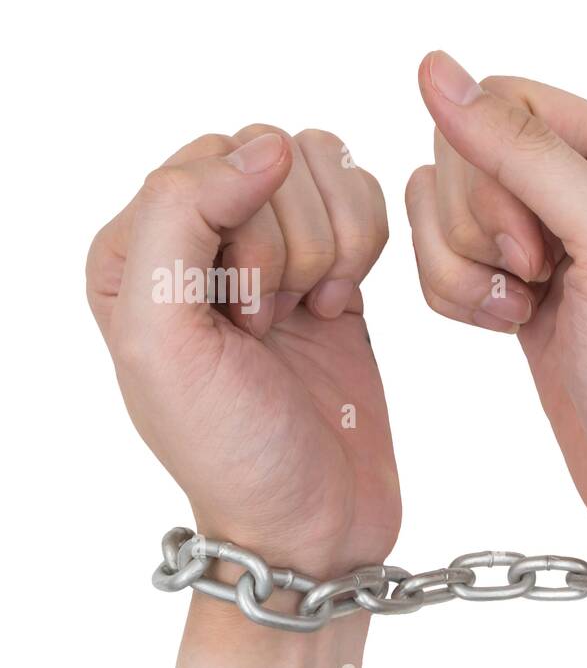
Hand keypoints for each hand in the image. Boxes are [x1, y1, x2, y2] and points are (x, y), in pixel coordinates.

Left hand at [88, 127, 399, 578]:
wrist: (314, 522)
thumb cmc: (231, 450)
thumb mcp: (165, 338)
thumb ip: (179, 217)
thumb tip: (264, 146)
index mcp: (136, 250)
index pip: (212, 160)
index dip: (249, 231)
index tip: (247, 319)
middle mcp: (199, 241)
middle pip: (274, 158)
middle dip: (296, 246)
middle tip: (277, 326)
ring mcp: (271, 253)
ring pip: (324, 169)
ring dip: (336, 247)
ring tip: (313, 315)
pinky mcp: (332, 269)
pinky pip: (363, 199)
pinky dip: (369, 248)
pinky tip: (341, 308)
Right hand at [407, 52, 586, 565]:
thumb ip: (527, 151)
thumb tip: (440, 71)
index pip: (506, 103)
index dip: (494, 176)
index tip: (537, 250)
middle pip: (465, 152)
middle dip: (480, 228)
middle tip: (539, 282)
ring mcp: (547, 230)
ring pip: (441, 205)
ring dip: (464, 269)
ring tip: (526, 311)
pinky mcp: (514, 276)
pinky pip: (440, 253)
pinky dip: (459, 296)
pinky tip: (511, 326)